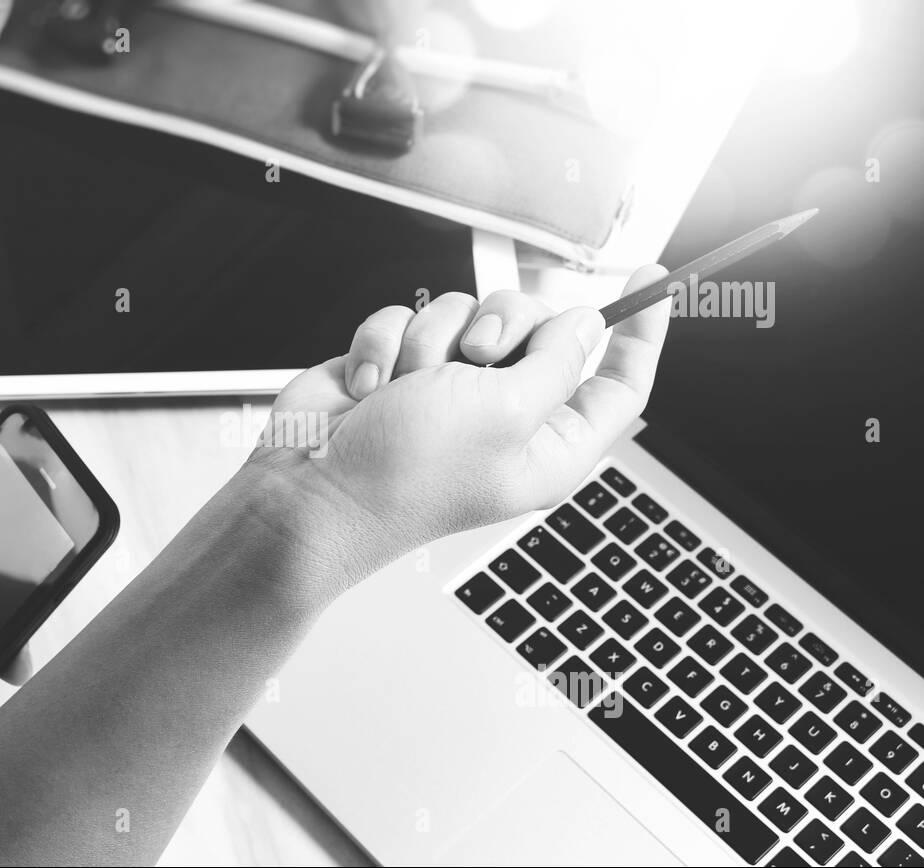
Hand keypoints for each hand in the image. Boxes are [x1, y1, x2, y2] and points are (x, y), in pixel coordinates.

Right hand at [245, 265, 670, 585]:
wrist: (312, 489)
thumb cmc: (406, 475)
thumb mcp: (506, 411)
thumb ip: (556, 360)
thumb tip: (583, 323)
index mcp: (548, 445)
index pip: (618, 385)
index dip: (639, 335)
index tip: (649, 284)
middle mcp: (504, 416)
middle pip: (540, 330)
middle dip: (505, 326)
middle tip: (478, 356)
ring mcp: (448, 391)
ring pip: (468, 313)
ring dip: (433, 340)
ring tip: (410, 387)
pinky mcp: (400, 370)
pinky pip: (410, 316)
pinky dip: (387, 345)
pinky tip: (372, 387)